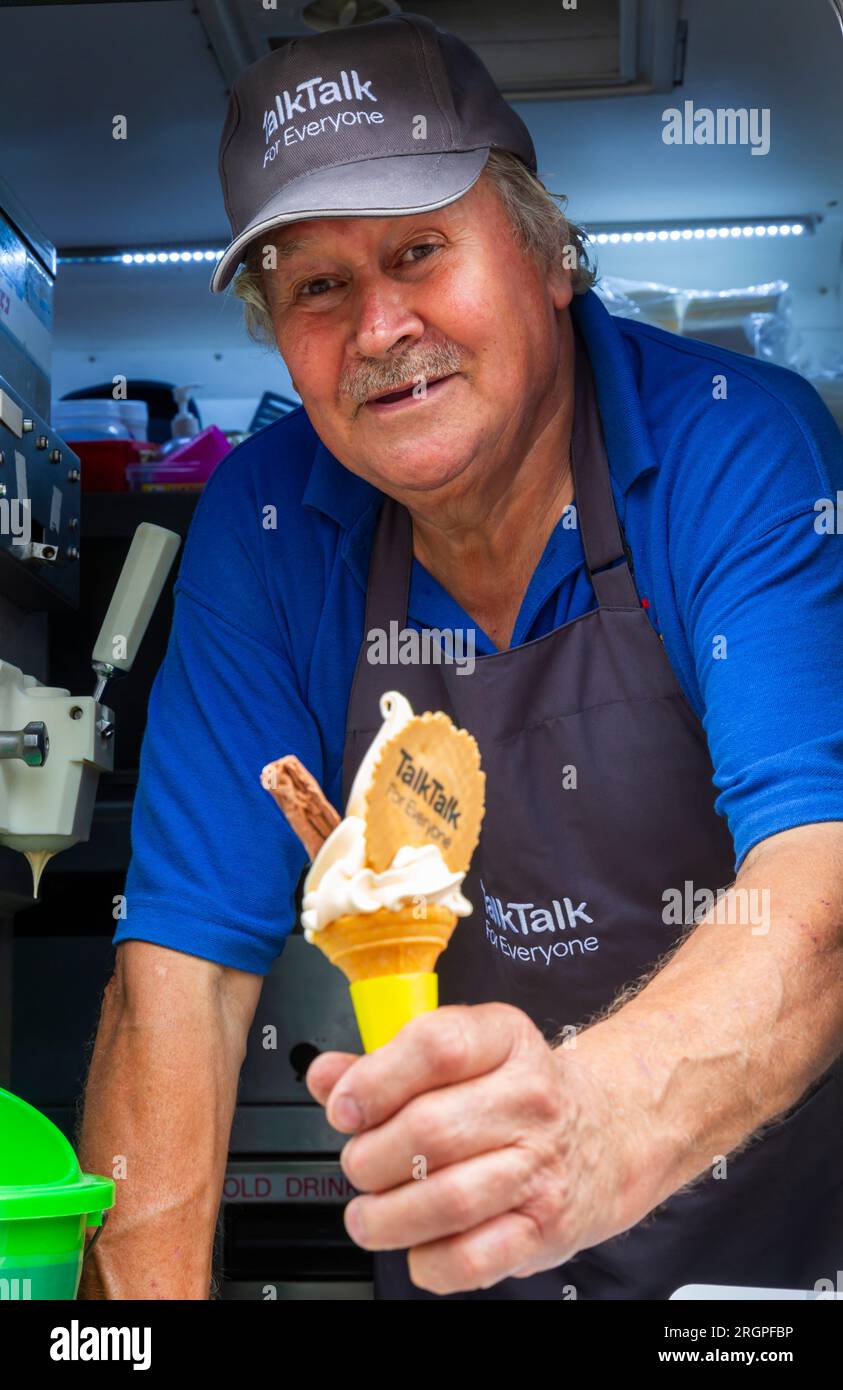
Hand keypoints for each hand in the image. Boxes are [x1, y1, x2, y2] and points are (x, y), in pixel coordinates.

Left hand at [305, 1004, 640, 1294]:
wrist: (607, 1133)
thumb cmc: (516, 1094)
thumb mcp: (462, 1056)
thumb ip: (385, 1064)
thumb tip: (326, 1077)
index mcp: (505, 1040)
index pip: (436, 1047)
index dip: (375, 1080)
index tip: (345, 1107)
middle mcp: (530, 1100)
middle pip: (429, 1130)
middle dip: (370, 1157)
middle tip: (359, 1165)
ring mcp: (541, 1166)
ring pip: (446, 1199)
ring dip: (387, 1216)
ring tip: (368, 1215)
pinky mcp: (544, 1227)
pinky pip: (473, 1258)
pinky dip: (428, 1261)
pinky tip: (416, 1246)